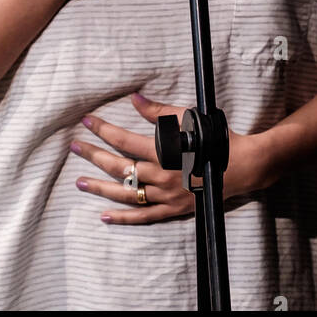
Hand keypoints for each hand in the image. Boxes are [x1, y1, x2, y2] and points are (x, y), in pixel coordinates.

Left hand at [69, 91, 270, 223]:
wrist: (241, 167)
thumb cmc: (214, 138)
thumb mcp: (187, 117)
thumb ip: (158, 111)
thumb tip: (134, 99)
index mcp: (163, 151)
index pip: (124, 140)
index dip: (103, 130)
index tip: (87, 122)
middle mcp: (161, 176)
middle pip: (119, 167)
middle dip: (94, 155)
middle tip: (75, 147)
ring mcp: (165, 197)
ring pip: (125, 194)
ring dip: (100, 187)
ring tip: (79, 182)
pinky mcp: (172, 210)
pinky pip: (143, 217)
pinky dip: (122, 218)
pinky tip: (104, 216)